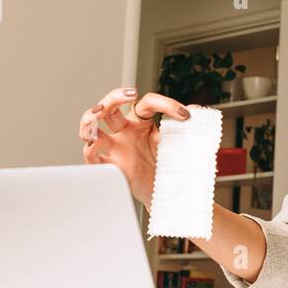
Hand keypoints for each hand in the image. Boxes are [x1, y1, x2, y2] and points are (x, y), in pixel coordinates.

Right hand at [80, 87, 190, 207]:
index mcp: (142, 122)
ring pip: (91, 125)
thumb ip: (184, 128)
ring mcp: (114, 146)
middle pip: (111, 105)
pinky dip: (90, 147)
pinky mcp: (109, 165)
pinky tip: (94, 142)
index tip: (186, 115)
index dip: (166, 104)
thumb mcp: (176, 145)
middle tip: (130, 93)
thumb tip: (197, 110)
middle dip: (115, 96)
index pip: (147, 103)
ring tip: (98, 113)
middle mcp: (124, 131)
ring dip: (90, 118)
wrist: (164, 194)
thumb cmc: (165, 166)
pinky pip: (91, 154)